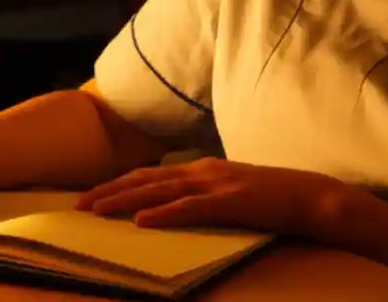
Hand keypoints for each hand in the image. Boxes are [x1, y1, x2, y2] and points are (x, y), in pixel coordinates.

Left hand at [75, 157, 348, 238]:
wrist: (309, 196)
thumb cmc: (269, 198)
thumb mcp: (227, 191)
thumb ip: (201, 194)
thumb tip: (172, 205)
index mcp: (199, 168)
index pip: (148, 175)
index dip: (117, 184)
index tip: (90, 196)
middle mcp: (201, 170)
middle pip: (144, 180)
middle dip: (109, 191)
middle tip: (78, 205)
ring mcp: (214, 184)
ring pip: (159, 191)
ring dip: (124, 200)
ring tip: (97, 210)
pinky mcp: (229, 201)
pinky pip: (189, 208)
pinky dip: (163, 213)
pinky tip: (142, 220)